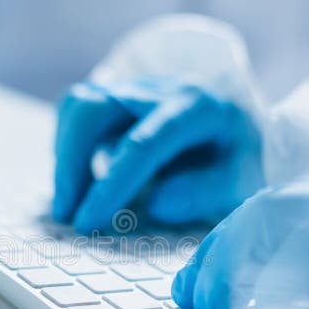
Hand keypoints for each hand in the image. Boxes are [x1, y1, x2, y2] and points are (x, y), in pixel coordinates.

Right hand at [51, 77, 263, 232]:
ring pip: (79, 105)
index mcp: (197, 107)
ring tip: (69, 202)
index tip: (87, 220)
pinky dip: (67, 145)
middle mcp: (160, 89)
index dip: (112, 183)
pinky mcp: (117, 97)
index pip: (143, 142)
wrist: (244, 122)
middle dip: (71, 163)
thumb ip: (206, 190)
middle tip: (67, 215)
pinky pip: (77, 111)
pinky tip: (77, 179)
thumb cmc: (241, 155)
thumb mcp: (243, 179)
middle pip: (95, 108)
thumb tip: (158, 203)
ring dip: (64, 155)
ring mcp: (134, 88)